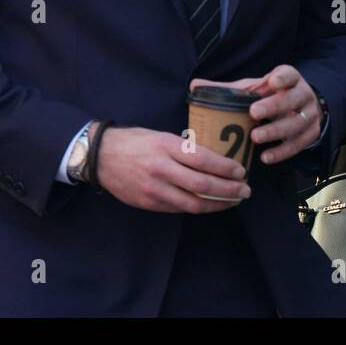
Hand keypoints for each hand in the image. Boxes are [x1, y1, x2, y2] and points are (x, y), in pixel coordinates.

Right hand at [97, 125, 249, 212]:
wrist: (100, 156)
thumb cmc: (136, 141)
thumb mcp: (162, 136)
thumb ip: (185, 148)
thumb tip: (215, 160)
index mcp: (167, 146)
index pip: (204, 160)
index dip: (226, 168)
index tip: (242, 171)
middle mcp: (161, 169)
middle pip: (202, 185)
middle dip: (229, 190)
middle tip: (245, 190)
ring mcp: (153, 189)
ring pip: (193, 203)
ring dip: (217, 204)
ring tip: (233, 201)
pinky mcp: (147, 203)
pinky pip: (178, 208)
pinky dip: (197, 208)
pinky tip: (210, 205)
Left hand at [231, 66, 322, 165]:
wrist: (303, 109)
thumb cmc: (271, 97)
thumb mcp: (254, 89)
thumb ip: (228, 89)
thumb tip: (195, 86)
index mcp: (290, 79)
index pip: (289, 75)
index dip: (282, 78)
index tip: (271, 82)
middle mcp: (303, 95)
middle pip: (292, 99)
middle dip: (273, 106)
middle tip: (254, 113)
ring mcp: (309, 115)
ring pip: (296, 123)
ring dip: (275, 131)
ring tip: (255, 138)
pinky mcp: (311, 134)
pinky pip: (298, 144)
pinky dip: (282, 152)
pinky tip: (265, 157)